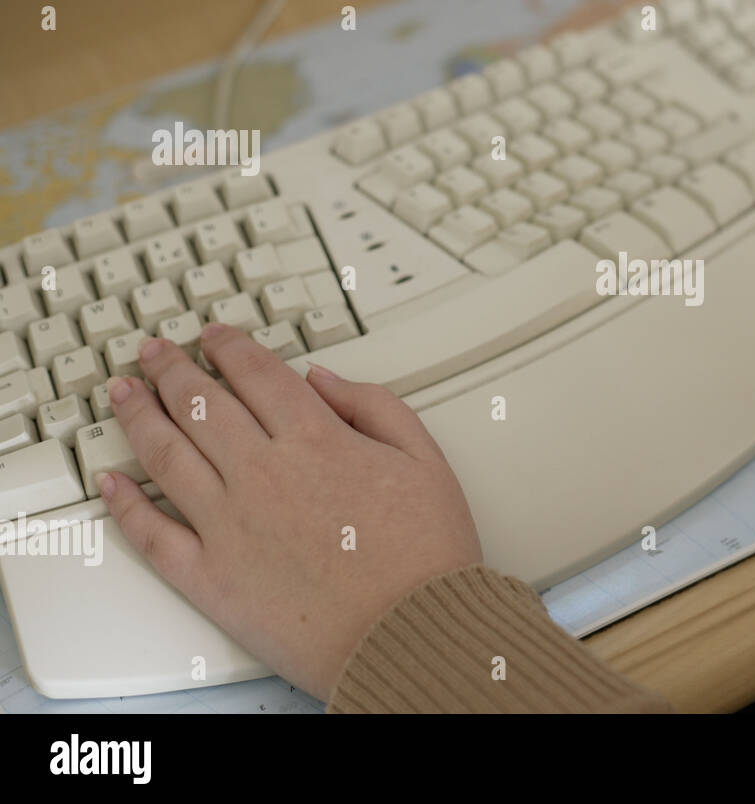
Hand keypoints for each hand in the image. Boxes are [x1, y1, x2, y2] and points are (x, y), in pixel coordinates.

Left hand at [95, 324, 482, 700]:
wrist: (410, 636)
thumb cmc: (426, 558)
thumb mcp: (425, 460)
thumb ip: (374, 406)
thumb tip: (322, 378)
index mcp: (318, 440)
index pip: (257, 374)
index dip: (229, 347)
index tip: (213, 336)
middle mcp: (264, 474)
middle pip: (202, 404)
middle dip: (172, 370)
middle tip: (153, 352)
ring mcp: (229, 525)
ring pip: (166, 454)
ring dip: (139, 416)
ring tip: (123, 393)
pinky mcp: (211, 578)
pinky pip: (152, 534)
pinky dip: (125, 504)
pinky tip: (111, 482)